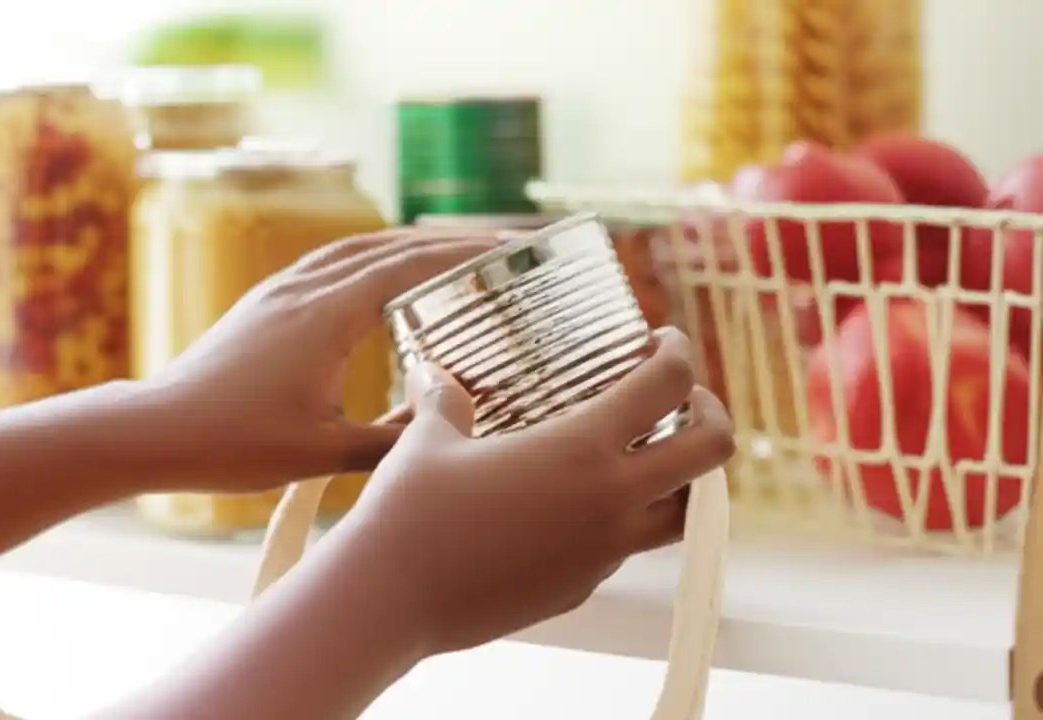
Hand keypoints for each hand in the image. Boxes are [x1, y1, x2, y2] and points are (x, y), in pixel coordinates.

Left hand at [126, 229, 499, 492]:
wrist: (154, 431)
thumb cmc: (232, 444)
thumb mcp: (323, 453)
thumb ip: (391, 442)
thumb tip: (444, 429)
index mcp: (325, 315)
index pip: (409, 267)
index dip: (462, 255)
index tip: (507, 251)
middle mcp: (303, 290)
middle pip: (387, 246)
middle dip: (445, 243)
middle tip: (497, 247)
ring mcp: (279, 292)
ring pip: (354, 250)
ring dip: (405, 246)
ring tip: (448, 255)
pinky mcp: (263, 305)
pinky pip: (328, 264)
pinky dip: (368, 260)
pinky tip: (379, 282)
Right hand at [334, 328, 734, 655]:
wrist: (389, 599)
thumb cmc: (409, 510)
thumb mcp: (429, 438)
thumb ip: (447, 401)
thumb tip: (435, 376)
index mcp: (582, 449)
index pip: (667, 385)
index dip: (677, 353)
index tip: (663, 341)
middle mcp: (609, 503)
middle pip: (711, 452)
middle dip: (710, 415)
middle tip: (682, 399)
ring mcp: (601, 553)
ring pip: (683, 513)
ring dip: (680, 478)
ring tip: (644, 454)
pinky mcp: (580, 588)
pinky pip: (624, 548)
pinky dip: (621, 519)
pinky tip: (574, 505)